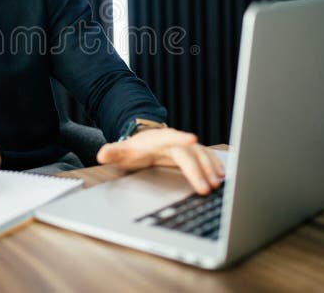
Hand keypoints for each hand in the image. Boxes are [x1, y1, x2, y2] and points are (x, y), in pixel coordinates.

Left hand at [96, 128, 224, 194]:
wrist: (144, 142)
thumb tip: (102, 154)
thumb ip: (113, 152)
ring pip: (201, 154)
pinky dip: (215, 164)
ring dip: (210, 168)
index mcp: (158, 139)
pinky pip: (207, 156)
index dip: (181, 138)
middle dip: (198, 169)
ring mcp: (185, 146)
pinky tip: (221, 174)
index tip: (192, 139)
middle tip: (205, 187)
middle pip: (189, 153)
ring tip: (216, 183)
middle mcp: (174, 141)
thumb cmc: (135, 149)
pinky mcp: (192, 152)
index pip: (170, 137)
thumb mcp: (123, 151)